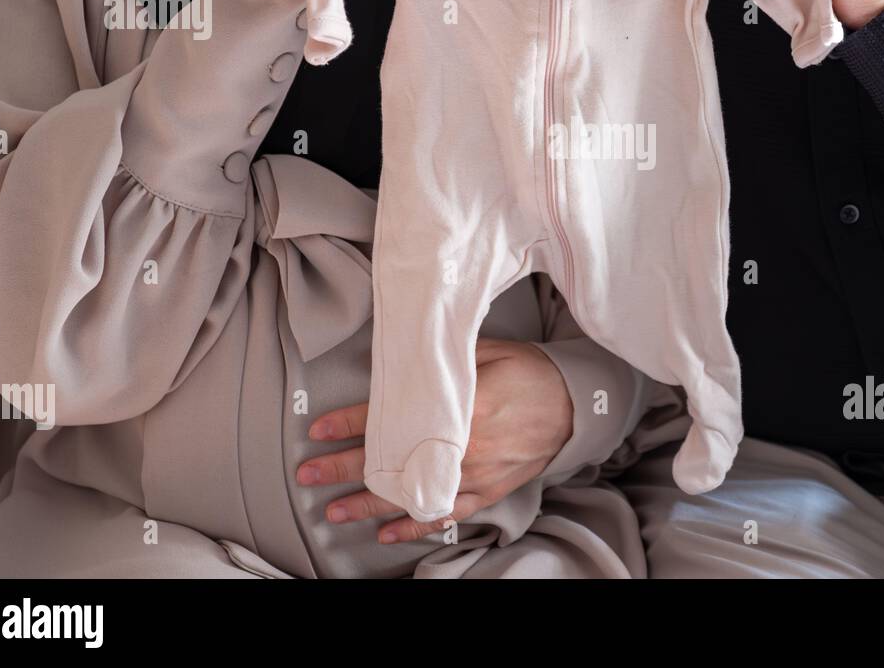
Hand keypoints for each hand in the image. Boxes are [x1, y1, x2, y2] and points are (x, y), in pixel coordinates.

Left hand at [296, 337, 573, 544]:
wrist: (574, 404)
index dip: (350, 423)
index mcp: (461, 406)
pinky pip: (446, 515)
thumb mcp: (485, 350)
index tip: (319, 430)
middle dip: (345, 468)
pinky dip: (416, 525)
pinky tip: (387, 532)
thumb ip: (440, 361)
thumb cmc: (528, 371)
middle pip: (392, 461)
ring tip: (333, 510)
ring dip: (369, 505)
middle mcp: (463, 446)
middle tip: (309, 474)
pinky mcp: (488, 492)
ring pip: (412, 495)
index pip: (392, 417)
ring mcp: (475, 474)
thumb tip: (396, 360)